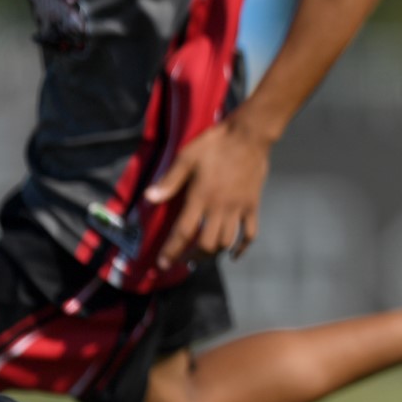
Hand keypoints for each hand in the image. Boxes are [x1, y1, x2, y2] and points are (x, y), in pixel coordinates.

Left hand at [146, 119, 273, 267]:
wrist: (249, 136)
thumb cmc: (215, 145)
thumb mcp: (186, 158)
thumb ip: (169, 181)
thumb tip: (149, 198)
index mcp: (201, 197)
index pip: (184, 232)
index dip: (171, 251)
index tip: (163, 264)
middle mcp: (220, 208)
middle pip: (206, 244)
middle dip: (192, 256)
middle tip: (182, 259)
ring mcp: (238, 208)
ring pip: (226, 242)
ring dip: (213, 254)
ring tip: (202, 255)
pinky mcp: (252, 205)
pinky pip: (250, 233)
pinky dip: (242, 248)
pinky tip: (234, 254)